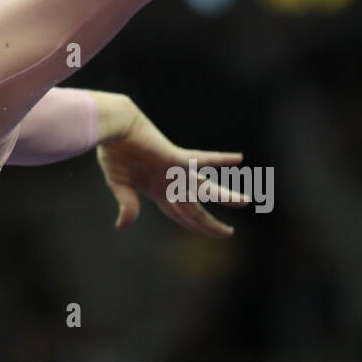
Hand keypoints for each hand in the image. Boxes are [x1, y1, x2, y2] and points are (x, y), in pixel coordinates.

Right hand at [95, 103, 251, 238]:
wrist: (114, 128)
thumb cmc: (114, 153)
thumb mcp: (119, 184)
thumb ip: (127, 204)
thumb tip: (122, 226)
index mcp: (158, 192)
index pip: (180, 215)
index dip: (193, 227)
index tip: (206, 233)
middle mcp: (171, 183)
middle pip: (196, 210)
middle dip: (211, 224)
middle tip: (228, 233)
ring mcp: (176, 171)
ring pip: (205, 189)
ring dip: (225, 196)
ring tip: (247, 202)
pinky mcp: (177, 157)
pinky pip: (204, 159)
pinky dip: (220, 159)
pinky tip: (239, 158)